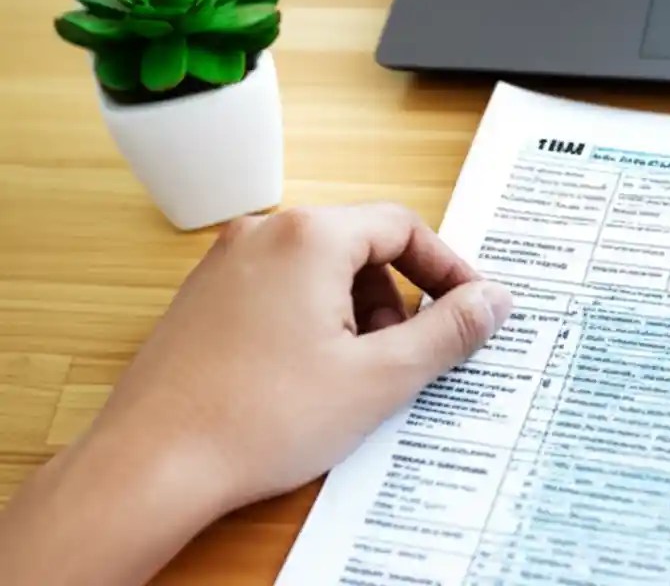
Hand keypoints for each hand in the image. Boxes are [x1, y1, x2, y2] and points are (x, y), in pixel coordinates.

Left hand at [0, 203, 512, 585]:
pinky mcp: (204, 300)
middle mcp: (263, 234)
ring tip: (356, 378)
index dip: (447, 269)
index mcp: (309, 237)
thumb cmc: (258, 419)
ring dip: (356, 316)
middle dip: (397, 300)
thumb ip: (449, 331)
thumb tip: (493, 301)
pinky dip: (313, 325)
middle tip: (408, 357)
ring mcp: (225, 265)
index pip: (403, 226)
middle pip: (361, 247)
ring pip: (320, 272)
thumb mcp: (380, 377)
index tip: (469, 310)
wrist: (151, 466)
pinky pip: (281, 293)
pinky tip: (309, 383)